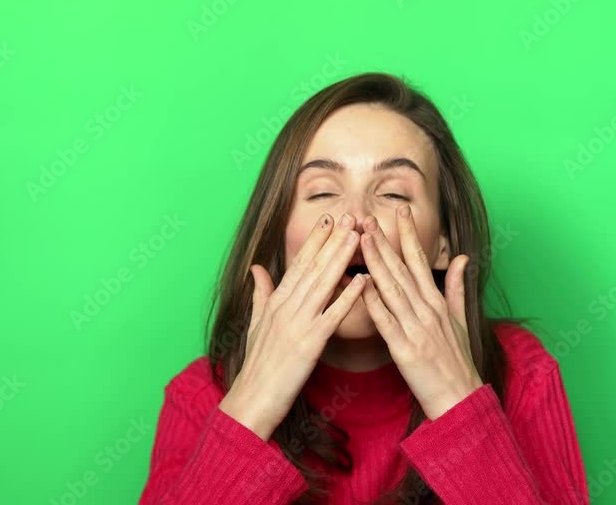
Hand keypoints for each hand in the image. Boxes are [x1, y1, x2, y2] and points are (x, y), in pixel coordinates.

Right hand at [219, 213, 367, 440]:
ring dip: (342, 258)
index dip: (316, 240)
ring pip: (323, 284)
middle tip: (351, 216)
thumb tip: (257, 268)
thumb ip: (260, 294)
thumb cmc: (256, 365)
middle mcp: (286, 307)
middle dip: (333, 240)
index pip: (299, 264)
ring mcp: (298, 323)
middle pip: (314, 267)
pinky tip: (363, 281)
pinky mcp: (309, 343)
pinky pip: (333, 315)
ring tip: (358, 236)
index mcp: (276, 302)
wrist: (252, 398)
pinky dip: (349, 296)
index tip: (330, 219)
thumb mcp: (255, 324)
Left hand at [359, 204, 481, 419]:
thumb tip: (462, 258)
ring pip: (393, 289)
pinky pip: (386, 321)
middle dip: (384, 241)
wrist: (460, 398)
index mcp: (438, 302)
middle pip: (402, 269)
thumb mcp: (460, 320)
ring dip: (376, 262)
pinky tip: (360, 284)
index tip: (398, 211)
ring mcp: (416, 329)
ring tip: (362, 240)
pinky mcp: (405, 349)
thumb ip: (457, 287)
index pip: (421, 261)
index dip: (408, 235)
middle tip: (368, 217)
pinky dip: (373, 301)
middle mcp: (427, 310)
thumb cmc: (457, 361)